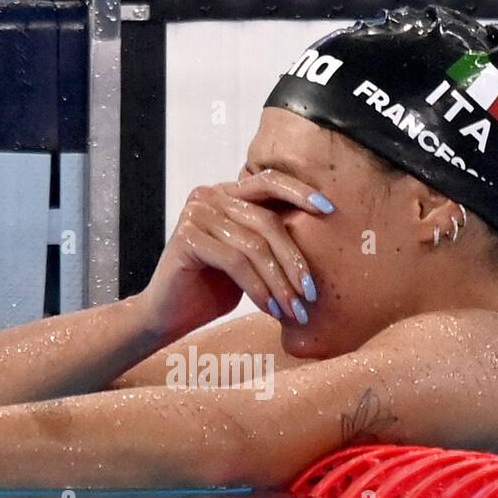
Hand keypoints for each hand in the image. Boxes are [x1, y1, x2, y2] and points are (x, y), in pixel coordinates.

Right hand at [137, 168, 331, 339]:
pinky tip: (270, 309)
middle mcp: (209, 196)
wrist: (167, 315)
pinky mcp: (186, 237)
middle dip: (294, 260)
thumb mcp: (249, 261)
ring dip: (279, 282)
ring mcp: (195, 214)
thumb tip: (324, 239)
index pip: (268, 182)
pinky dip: (257, 288)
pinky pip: (234, 261)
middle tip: (312, 293)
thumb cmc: (212, 289)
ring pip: (254, 245)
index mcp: (226, 194)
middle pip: (267, 221)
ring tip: (295, 310)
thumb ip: (270, 241)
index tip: (330, 210)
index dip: (300, 192)